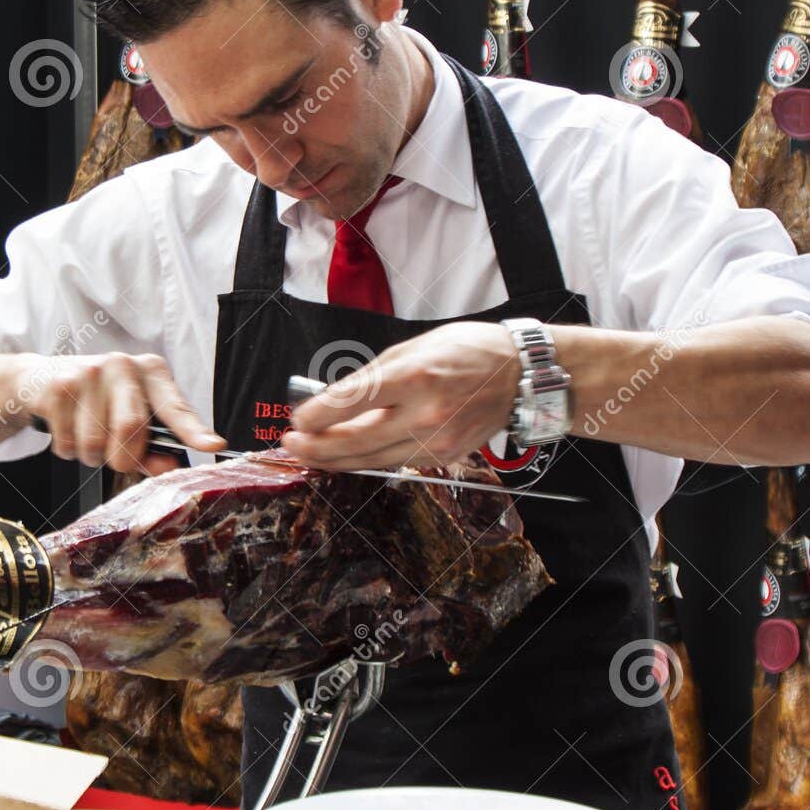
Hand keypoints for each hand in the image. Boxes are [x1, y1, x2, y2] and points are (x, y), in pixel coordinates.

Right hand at [26, 351, 225, 474]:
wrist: (41, 379)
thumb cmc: (98, 402)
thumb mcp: (130, 419)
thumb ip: (153, 448)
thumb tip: (168, 470)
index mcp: (151, 372)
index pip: (176, 408)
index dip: (194, 431)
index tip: (213, 444)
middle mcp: (123, 366)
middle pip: (131, 429)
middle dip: (123, 459)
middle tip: (116, 460)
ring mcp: (89, 372)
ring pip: (95, 444)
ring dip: (91, 457)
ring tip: (86, 437)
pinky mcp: (59, 387)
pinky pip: (67, 444)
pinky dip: (67, 450)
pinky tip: (67, 430)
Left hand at [282, 322, 520, 469]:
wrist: (519, 375)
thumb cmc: (466, 351)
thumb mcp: (413, 347)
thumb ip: (373, 376)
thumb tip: (334, 400)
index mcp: (414, 376)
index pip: (352, 402)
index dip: (317, 415)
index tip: (297, 419)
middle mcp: (425, 413)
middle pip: (356, 441)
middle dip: (316, 446)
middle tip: (291, 443)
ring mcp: (436, 440)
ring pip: (372, 460)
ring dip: (335, 459)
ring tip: (309, 453)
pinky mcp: (444, 457)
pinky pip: (395, 462)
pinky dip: (367, 460)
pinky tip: (348, 455)